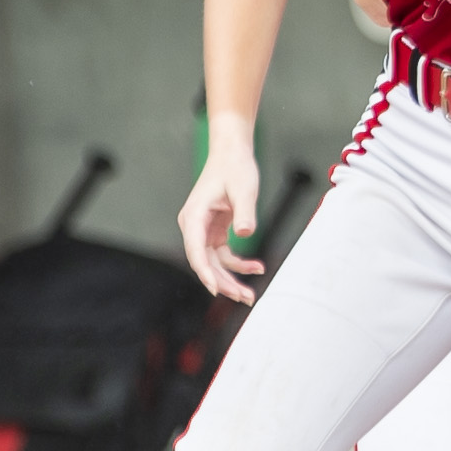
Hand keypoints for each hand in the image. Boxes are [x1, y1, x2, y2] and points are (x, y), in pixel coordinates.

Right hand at [174, 120, 265, 301]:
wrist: (232, 153)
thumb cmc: (235, 167)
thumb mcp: (244, 189)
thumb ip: (244, 212)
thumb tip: (244, 234)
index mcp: (194, 215)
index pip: (195, 250)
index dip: (205, 272)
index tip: (216, 289)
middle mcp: (194, 225)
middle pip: (204, 262)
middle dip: (224, 282)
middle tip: (245, 298)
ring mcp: (202, 229)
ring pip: (213, 262)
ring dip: (231, 278)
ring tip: (250, 294)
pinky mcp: (213, 231)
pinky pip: (222, 254)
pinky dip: (238, 262)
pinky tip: (256, 266)